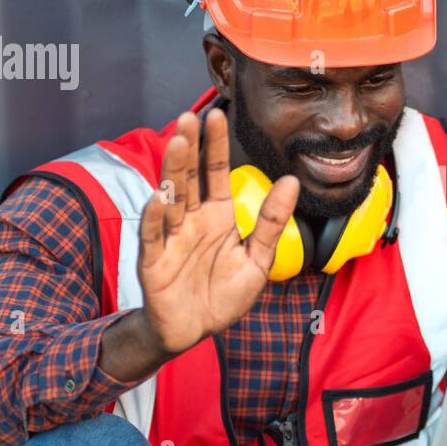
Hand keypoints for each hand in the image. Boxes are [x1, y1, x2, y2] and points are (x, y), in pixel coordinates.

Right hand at [136, 108, 298, 356]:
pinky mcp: (154, 261)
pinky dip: (155, 217)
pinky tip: (158, 197)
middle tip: (189, 117)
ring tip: (176, 143)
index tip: (217, 114)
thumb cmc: (223, 294)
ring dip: (172, 171)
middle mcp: (192, 221)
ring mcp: (171, 239)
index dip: (215, 146)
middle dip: (189, 148)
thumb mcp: (258, 259)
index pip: (214, 173)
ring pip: (170, 199)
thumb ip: (272, 221)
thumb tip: (292, 181)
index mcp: (218, 217)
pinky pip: (154, 236)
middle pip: (189, 178)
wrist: (195, 331)